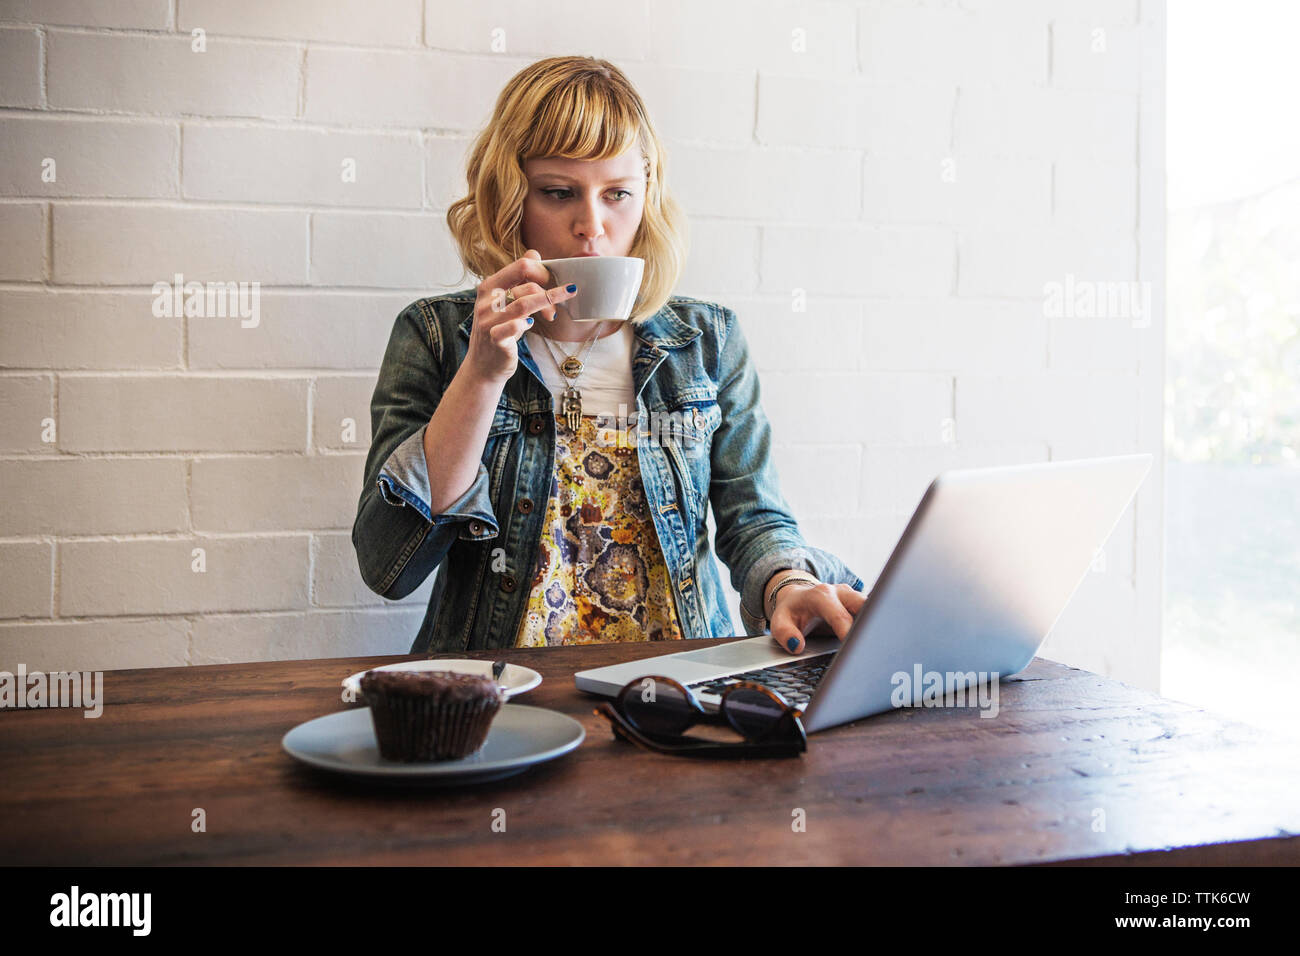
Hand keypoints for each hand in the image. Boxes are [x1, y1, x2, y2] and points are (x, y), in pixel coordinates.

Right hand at [466, 250, 578, 385]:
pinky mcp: (494, 338)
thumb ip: (518, 278)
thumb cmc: (498, 330)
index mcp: (490, 286)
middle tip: (557, 306)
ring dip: (547, 307)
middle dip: (549, 293)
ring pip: (525, 304)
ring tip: (553, 315)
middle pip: (527, 285)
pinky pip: (515, 326)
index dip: (543, 272)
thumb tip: (534, 253)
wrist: (483, 366)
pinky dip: (526, 324)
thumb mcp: (504, 301)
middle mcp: (487, 301)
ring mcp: (489, 320)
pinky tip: (529, 324)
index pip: (521, 266)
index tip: (554, 283)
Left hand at [770, 582, 867, 654]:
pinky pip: (874, 614)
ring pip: (874, 608)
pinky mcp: (861, 604)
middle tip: (872, 648)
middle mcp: (841, 592)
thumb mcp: (779, 621)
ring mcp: (853, 597)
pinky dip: (875, 627)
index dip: (848, 632)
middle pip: (865, 605)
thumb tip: (797, 646)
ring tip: (877, 648)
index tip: (852, 649)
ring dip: (876, 626)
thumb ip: (784, 633)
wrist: (798, 597)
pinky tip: (876, 644)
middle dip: (871, 625)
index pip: (840, 615)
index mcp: (821, 596)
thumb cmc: (792, 611)